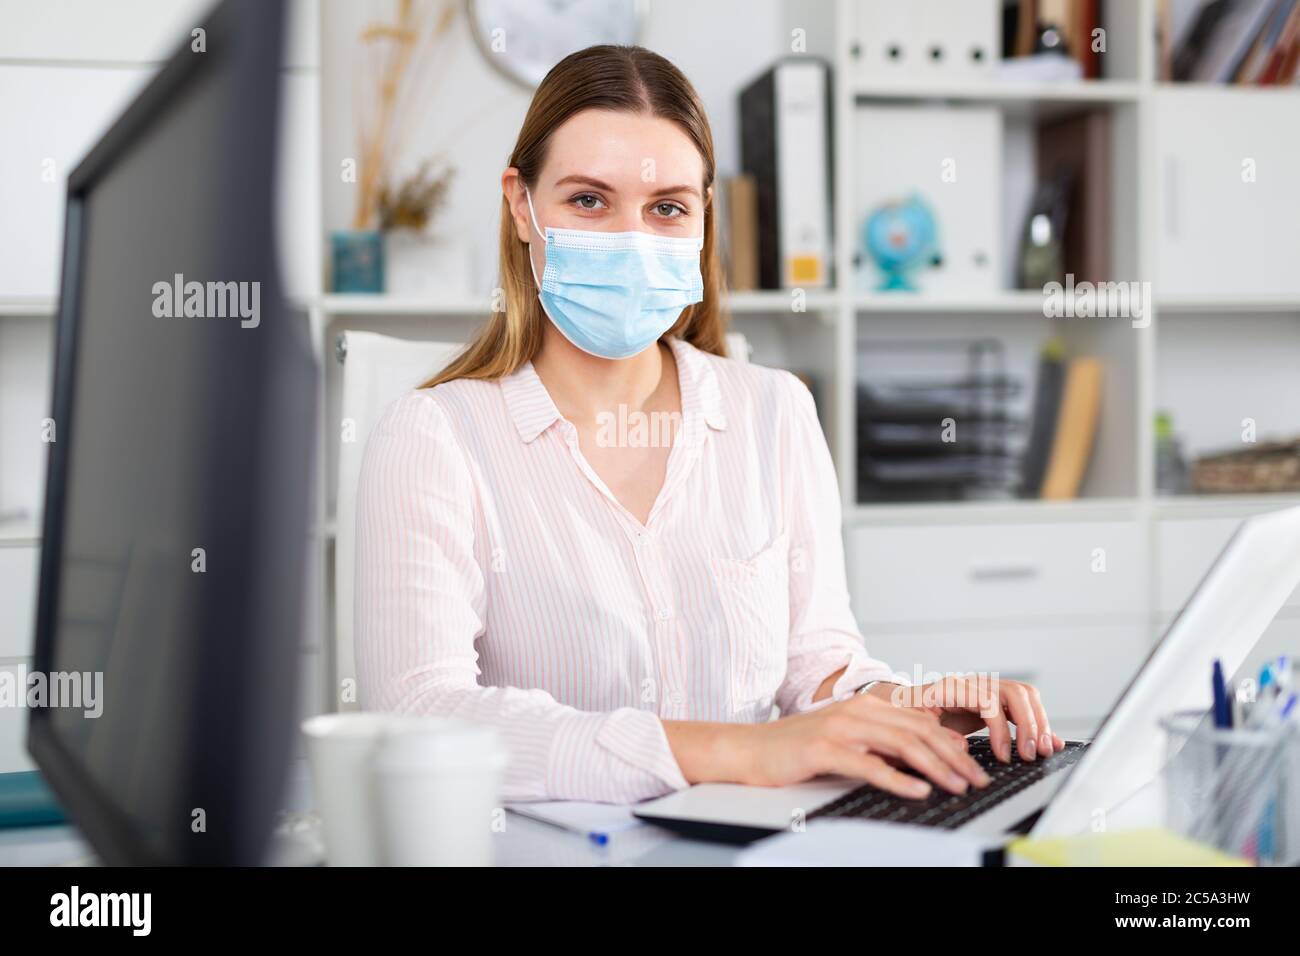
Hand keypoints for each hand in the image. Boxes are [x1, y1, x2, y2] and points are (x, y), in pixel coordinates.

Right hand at [667, 694, 991, 799]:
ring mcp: (841, 727)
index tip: (976, 766)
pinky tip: (917, 791)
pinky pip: (869, 765)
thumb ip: (880, 742)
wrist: (749, 748)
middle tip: (978, 780)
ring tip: (958, 786)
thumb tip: (922, 754)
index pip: (922, 723)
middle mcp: (858, 710)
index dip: (953, 744)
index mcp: (866, 706)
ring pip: (902, 745)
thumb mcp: (845, 739)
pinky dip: (897, 779)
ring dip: (936, 768)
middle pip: (919, 732)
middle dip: (955, 758)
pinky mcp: (825, 748)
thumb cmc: (796, 748)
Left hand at [870, 675, 1065, 762]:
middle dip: (1027, 725)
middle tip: (1030, 755)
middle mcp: (972, 683)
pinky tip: (1050, 740)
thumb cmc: (904, 716)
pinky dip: (1038, 721)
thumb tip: (961, 748)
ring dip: (1038, 722)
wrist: (900, 705)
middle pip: (1013, 693)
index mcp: (950, 688)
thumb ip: (933, 734)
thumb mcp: (911, 726)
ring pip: (1023, 695)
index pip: (988, 701)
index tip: (1005, 757)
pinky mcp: (993, 701)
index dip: (1001, 730)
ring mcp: (985, 689)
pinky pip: (1023, 704)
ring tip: (1042, 750)